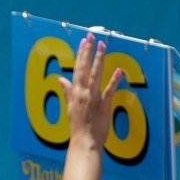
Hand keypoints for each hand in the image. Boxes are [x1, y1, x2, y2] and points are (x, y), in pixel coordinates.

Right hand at [59, 33, 124, 149]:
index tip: (83, 41)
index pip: (77, 69)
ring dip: (99, 59)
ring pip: (96, 75)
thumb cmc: (77, 128)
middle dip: (89, 51)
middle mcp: (82, 93)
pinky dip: (113, 81)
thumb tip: (60, 79)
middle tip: (92, 36)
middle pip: (85, 68)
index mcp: (75, 93)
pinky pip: (109, 92)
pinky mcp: (103, 107)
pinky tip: (118, 71)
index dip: (80, 54)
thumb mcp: (70, 108)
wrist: (84, 143)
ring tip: (103, 46)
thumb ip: (67, 92)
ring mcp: (93, 99)